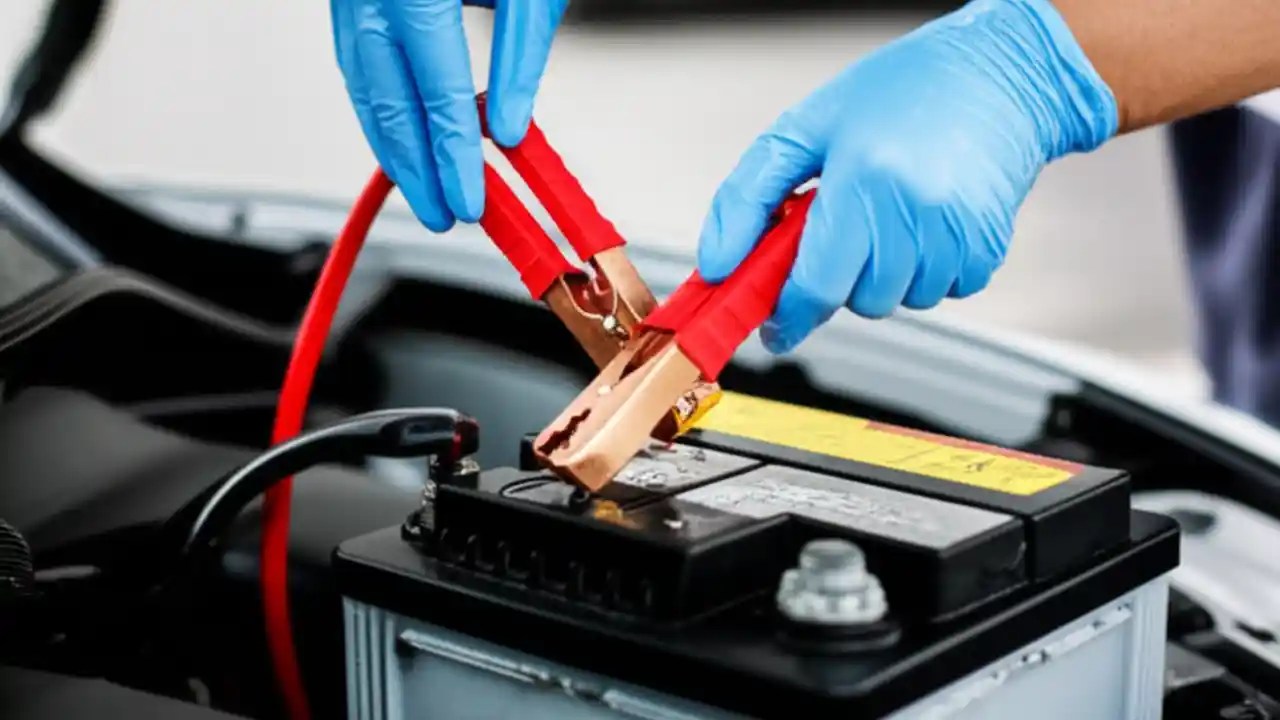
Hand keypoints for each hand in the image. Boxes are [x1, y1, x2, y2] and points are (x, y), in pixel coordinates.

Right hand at [332, 0, 567, 230]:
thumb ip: (518, 59)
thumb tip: (509, 128)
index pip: (439, 97)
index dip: (453, 159)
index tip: (469, 203)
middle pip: (390, 106)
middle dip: (417, 173)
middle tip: (444, 216)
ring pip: (365, 91)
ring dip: (396, 150)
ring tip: (426, 193)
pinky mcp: (349, 1)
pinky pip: (359, 68)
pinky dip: (382, 112)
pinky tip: (404, 143)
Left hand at [696, 0, 1118, 352]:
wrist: (998, 75)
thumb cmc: (901, 92)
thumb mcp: (804, 130)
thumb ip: (747, 198)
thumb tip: (717, 263)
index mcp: (863, 179)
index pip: (815, 285)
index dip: (789, 314)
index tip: (776, 324)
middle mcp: (915, 211)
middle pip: (858, 301)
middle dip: (840, 278)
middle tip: (845, 227)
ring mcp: (957, 235)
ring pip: (899, 302)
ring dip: (884, 274)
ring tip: (890, 214)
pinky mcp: (987, 248)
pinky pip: (941, 293)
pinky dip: (925, 270)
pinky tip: (925, 222)